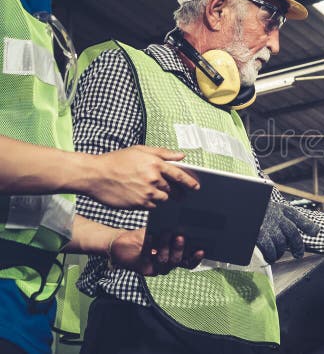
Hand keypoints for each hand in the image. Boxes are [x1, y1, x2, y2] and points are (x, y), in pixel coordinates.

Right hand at [82, 146, 200, 208]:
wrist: (95, 175)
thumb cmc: (117, 160)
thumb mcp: (140, 150)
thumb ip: (162, 153)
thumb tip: (181, 156)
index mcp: (155, 163)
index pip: (180, 175)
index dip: (190, 182)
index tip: (196, 187)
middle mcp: (153, 179)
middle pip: (173, 189)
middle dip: (178, 192)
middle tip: (182, 194)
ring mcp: (146, 193)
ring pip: (164, 199)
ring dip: (164, 197)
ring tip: (160, 194)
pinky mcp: (139, 204)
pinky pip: (153, 206)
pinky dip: (153, 203)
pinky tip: (147, 198)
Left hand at [109, 228, 203, 275]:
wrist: (121, 242)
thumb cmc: (144, 236)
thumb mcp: (160, 232)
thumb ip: (172, 231)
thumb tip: (186, 222)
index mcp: (173, 259)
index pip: (188, 263)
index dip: (195, 259)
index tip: (201, 250)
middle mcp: (165, 265)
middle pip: (176, 262)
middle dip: (179, 249)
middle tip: (180, 237)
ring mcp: (154, 268)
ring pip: (163, 261)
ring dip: (165, 247)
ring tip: (166, 233)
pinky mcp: (141, 268)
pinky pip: (147, 258)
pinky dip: (149, 246)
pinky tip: (151, 236)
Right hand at [256, 204, 319, 263]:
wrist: (235, 206)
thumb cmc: (252, 209)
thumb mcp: (270, 207)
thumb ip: (286, 217)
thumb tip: (311, 230)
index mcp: (279, 208)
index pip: (296, 216)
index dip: (307, 225)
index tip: (315, 232)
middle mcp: (275, 216)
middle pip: (292, 233)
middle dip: (298, 246)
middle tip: (298, 255)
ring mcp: (267, 225)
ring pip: (281, 243)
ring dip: (281, 252)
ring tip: (278, 255)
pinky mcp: (258, 235)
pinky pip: (269, 249)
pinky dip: (271, 256)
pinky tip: (270, 258)